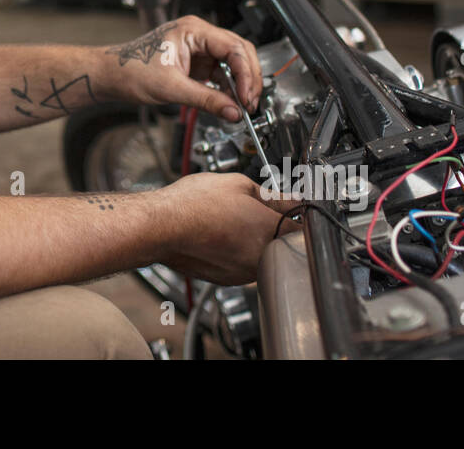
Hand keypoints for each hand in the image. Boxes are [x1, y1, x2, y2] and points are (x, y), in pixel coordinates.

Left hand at [102, 15, 261, 120]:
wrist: (111, 75)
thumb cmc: (131, 70)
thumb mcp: (172, 89)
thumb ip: (207, 101)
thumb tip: (233, 111)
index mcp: (193, 30)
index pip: (233, 47)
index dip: (246, 73)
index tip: (247, 96)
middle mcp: (199, 35)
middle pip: (239, 52)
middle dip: (248, 78)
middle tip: (250, 103)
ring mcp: (198, 47)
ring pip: (232, 63)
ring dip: (239, 84)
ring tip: (241, 106)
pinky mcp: (196, 61)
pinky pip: (220, 72)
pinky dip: (227, 87)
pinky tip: (229, 102)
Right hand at [159, 172, 300, 285]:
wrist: (161, 226)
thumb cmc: (194, 204)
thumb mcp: (239, 184)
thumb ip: (272, 195)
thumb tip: (291, 199)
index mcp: (271, 232)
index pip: (302, 230)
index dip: (297, 217)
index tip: (291, 208)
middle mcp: (261, 258)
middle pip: (280, 244)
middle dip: (272, 227)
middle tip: (254, 209)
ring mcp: (243, 273)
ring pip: (259, 255)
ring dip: (251, 241)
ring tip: (229, 220)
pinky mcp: (225, 280)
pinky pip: (240, 264)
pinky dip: (234, 252)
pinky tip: (218, 234)